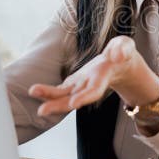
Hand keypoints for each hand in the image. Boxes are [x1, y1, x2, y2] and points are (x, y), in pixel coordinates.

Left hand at [30, 36, 144, 115]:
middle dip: (58, 105)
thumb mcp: (126, 47)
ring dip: (48, 97)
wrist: (120, 63)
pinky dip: (48, 92)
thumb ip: (123, 49)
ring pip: (64, 95)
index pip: (94, 91)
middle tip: (42, 111)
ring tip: (32, 93)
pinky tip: (35, 91)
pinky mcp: (74, 83)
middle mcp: (90, 86)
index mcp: (103, 78)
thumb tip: (117, 56)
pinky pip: (60, 90)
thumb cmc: (123, 53)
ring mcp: (81, 86)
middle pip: (74, 99)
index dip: (84, 97)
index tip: (74, 103)